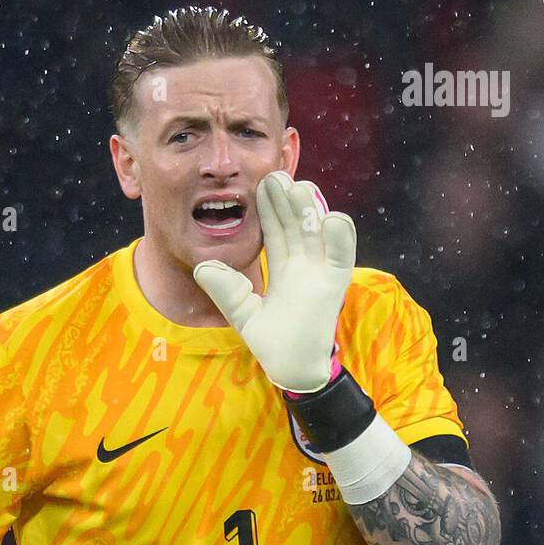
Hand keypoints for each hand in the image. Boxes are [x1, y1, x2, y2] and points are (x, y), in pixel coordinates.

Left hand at [193, 170, 355, 393]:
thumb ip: (225, 290)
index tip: (260, 184)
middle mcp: (304, 265)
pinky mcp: (335, 286)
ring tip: (299, 186)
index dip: (269, 208)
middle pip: (296, 225)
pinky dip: (339, 239)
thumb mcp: (243, 313)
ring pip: (317, 234)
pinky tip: (331, 218)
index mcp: (284, 267)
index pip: (276, 231)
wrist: (292, 369)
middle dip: (287, 201)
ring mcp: (321, 273)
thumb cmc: (272, 343)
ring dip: (310, 210)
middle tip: (276, 175)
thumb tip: (202, 268)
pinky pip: (341, 257)